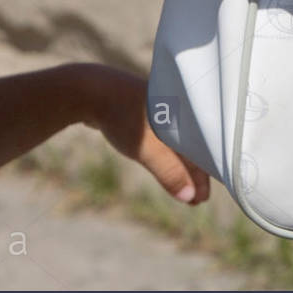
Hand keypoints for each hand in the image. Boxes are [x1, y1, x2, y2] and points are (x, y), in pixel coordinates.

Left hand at [83, 65, 210, 205]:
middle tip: (197, 200)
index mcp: (185, 109)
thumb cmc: (121, 115)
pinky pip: (166, 140)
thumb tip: (190, 197)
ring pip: (179, 144)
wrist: (87, 92)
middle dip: (194, 173)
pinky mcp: (148, 115)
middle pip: (194, 146)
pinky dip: (169, 157)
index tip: (204, 196)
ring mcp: (163, 111)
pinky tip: (169, 170)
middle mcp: (178, 108)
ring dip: (182, 167)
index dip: (206, 172)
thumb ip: (169, 171)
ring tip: (186, 191)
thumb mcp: (146, 147)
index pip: (206, 144)